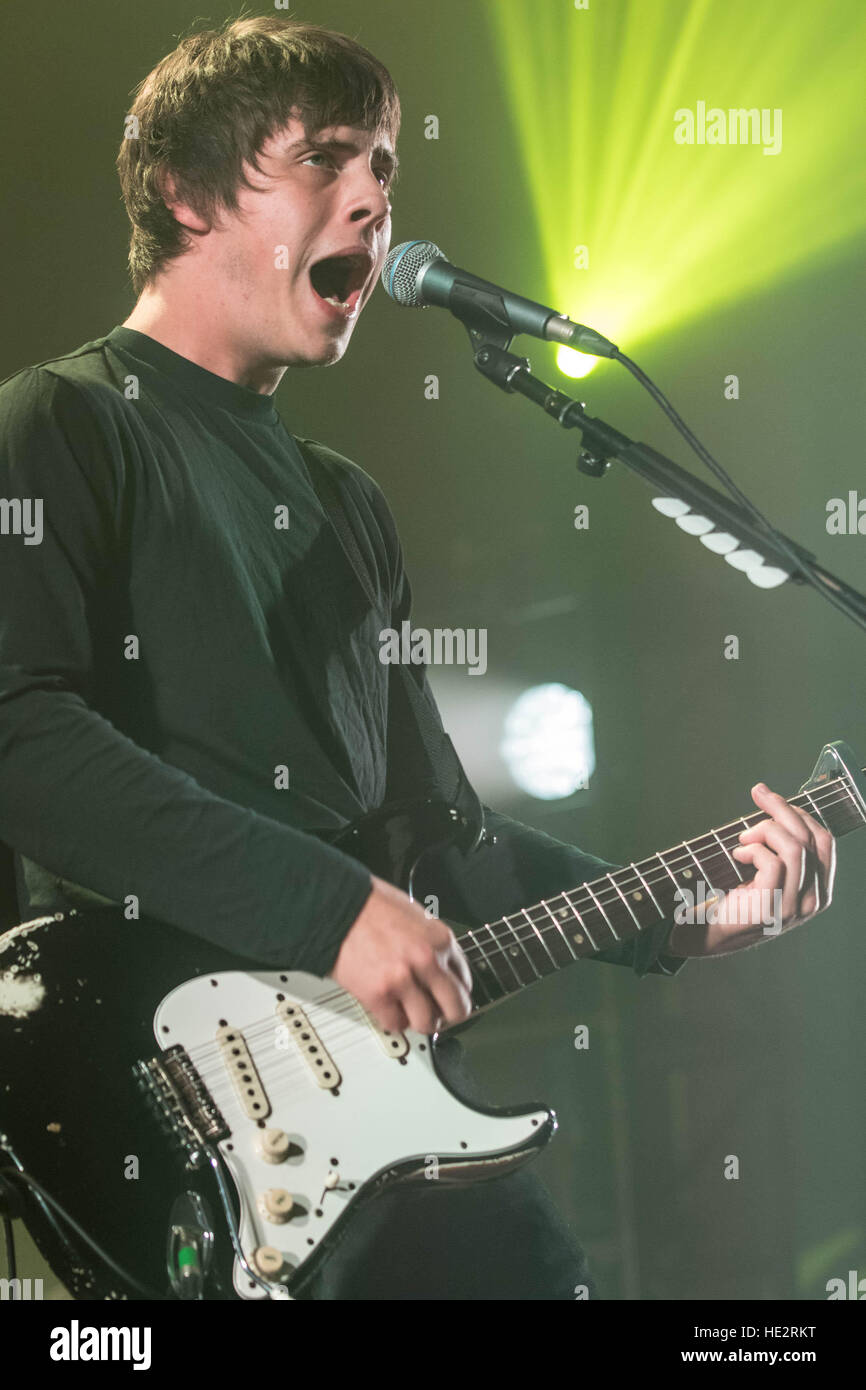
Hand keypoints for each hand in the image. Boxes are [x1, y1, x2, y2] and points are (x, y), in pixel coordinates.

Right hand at [331, 875, 472, 1032]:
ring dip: (419, 1020)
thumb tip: (441, 965)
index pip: (465, 978)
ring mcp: (403, 980)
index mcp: (439, 939)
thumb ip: (431, 942)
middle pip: (456, 1007)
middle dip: (449, 1014)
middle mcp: (427, 960)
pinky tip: (388, 1008)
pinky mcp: (378, 995)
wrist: (337, 906)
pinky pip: (395, 1024)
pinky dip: (392, 1020)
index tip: (450, 994)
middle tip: (440, 1014)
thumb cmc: (370, 905)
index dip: (457, 989)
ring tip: (410, 1012)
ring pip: (427, 1023)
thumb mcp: (415, 915)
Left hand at [667, 782, 836, 957]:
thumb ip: (780, 845)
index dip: (800, 813)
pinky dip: (752, 849)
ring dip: (764, 829)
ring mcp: (794, 908)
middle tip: (757, 795)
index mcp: (818, 890)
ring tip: (742, 837)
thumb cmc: (731, 895)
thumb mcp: (765, 869)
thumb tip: (771, 798)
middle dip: (783, 808)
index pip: (825, 841)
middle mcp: (812, 901)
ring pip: (794, 847)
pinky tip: (737, 855)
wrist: (702, 932)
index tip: (772, 798)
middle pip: (811, 838)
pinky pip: (772, 863)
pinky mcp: (770, 909)